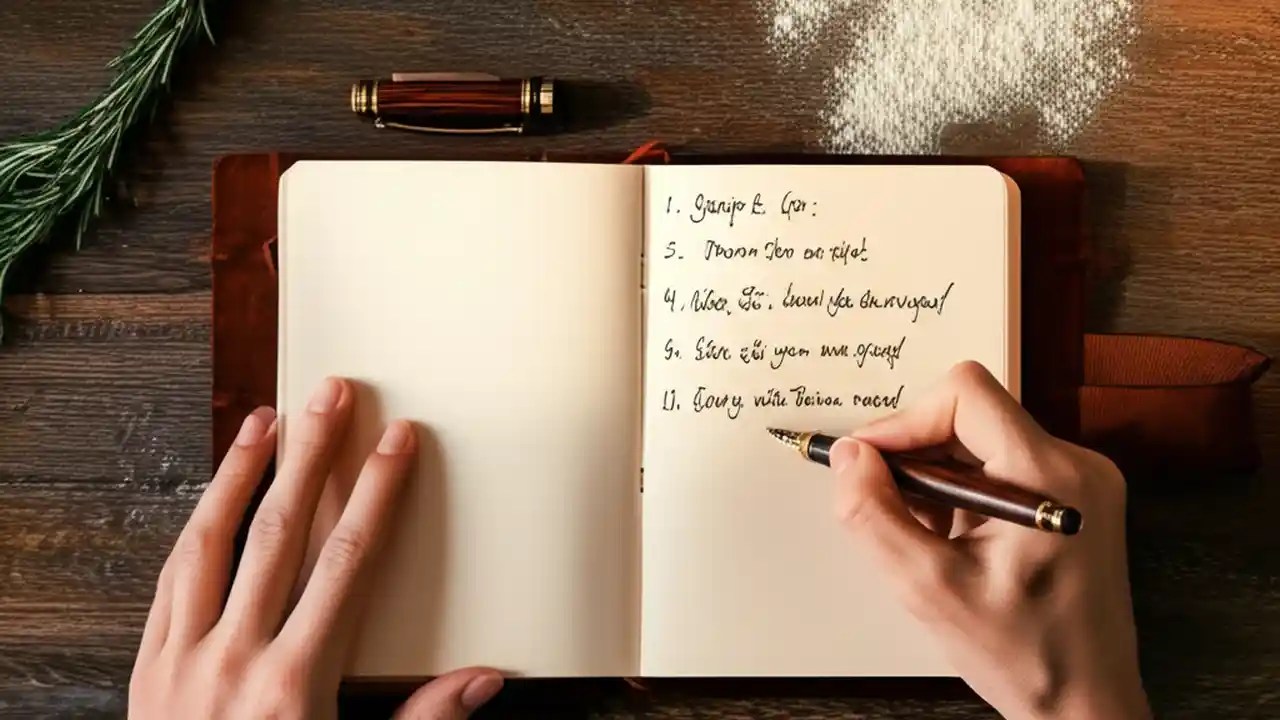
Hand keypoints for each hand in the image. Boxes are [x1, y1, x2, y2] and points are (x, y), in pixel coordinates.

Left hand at [129, 377, 502, 718]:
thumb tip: (482, 681)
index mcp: (294, 681)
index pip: (347, 560)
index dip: (377, 493)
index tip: (396, 443)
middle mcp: (234, 656)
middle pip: (280, 531)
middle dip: (313, 455)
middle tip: (331, 395)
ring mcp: (183, 657)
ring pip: (212, 542)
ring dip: (240, 473)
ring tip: (264, 420)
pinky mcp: (149, 666)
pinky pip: (171, 580)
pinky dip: (194, 529)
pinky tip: (210, 499)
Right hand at [831, 362, 1149, 719]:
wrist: (1086, 705)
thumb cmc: (1025, 656)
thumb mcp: (929, 589)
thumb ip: (875, 516)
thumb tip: (848, 457)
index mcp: (1049, 475)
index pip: (965, 394)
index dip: (904, 420)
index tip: (866, 462)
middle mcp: (1074, 464)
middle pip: (970, 414)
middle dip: (915, 452)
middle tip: (880, 501)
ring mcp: (1079, 481)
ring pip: (980, 439)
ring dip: (935, 475)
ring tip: (918, 533)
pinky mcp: (1071, 499)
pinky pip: (1000, 466)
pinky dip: (960, 491)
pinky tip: (948, 539)